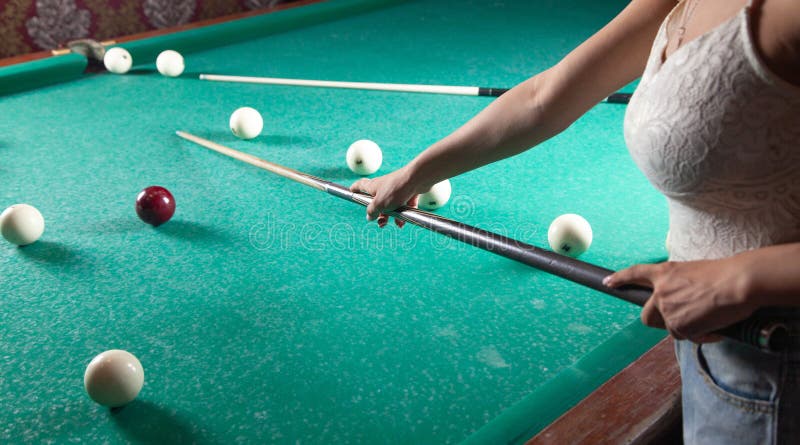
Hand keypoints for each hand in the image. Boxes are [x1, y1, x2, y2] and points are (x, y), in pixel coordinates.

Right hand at [350, 167, 421, 227]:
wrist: (417, 179)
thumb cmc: (395, 189)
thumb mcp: (379, 204)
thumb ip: (372, 211)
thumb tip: (369, 217)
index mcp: (372, 187)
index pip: (360, 186)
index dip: (355, 189)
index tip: (351, 192)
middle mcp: (384, 187)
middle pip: (378, 201)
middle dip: (379, 214)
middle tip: (381, 222)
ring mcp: (396, 189)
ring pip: (392, 205)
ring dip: (392, 216)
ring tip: (394, 224)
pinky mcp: (408, 192)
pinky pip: (403, 206)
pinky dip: (403, 214)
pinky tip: (403, 222)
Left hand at [603, 259, 755, 342]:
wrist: (738, 283)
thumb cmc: (725, 275)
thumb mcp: (694, 273)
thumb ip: (680, 286)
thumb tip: (683, 302)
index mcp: (665, 272)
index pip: (635, 273)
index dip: (620, 278)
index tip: (608, 282)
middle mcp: (660, 292)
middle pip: (646, 316)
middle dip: (658, 322)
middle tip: (679, 321)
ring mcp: (667, 309)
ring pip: (672, 329)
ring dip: (687, 328)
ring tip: (708, 317)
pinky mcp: (678, 325)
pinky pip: (688, 337)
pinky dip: (702, 335)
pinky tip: (715, 326)